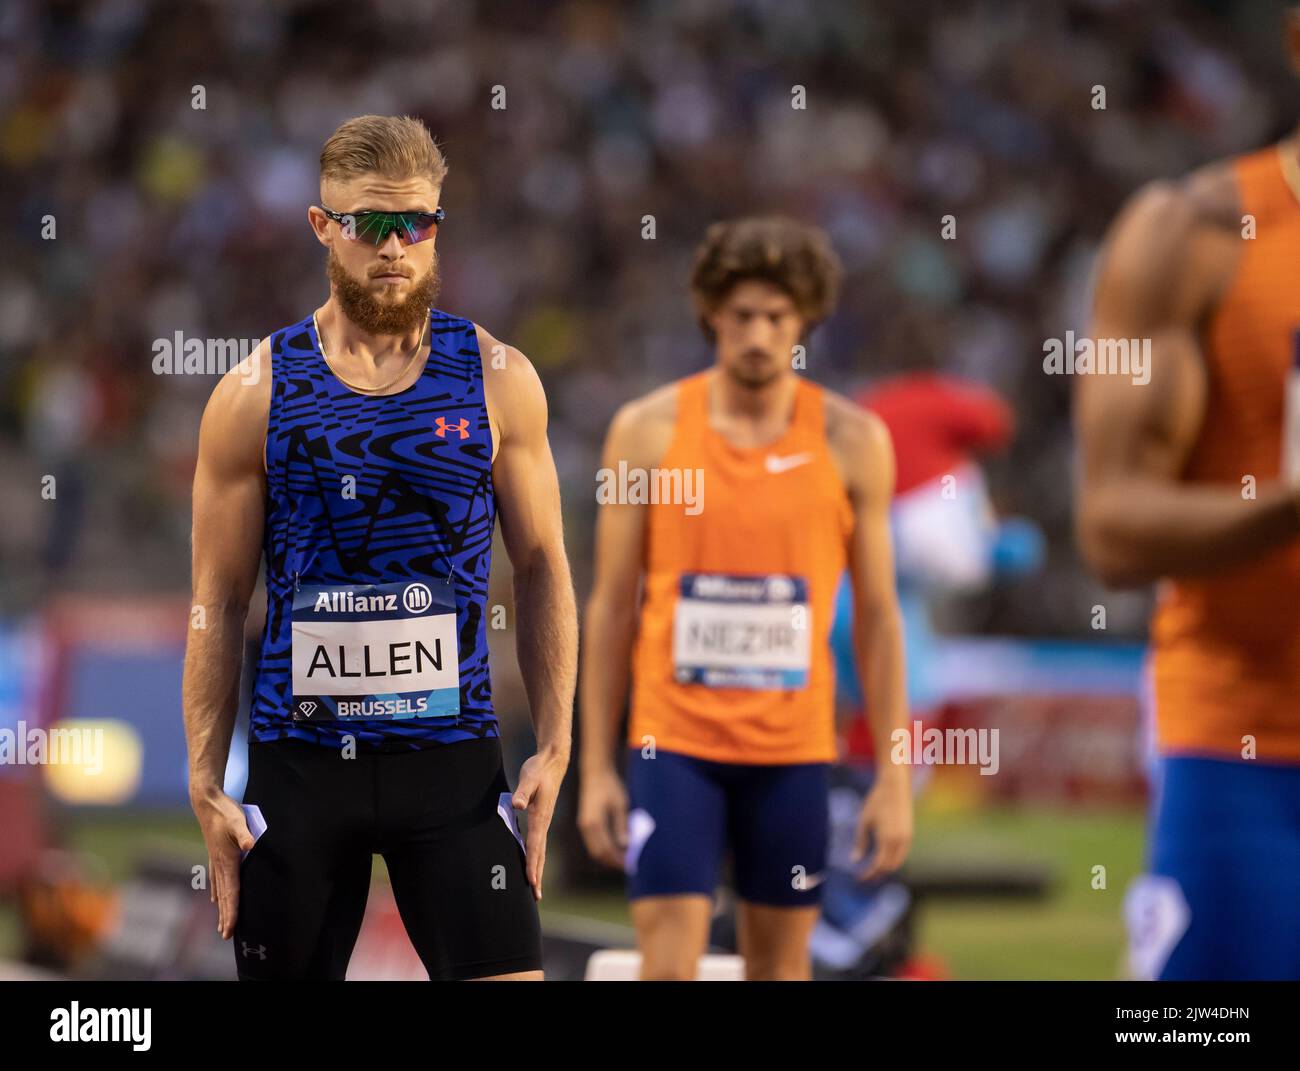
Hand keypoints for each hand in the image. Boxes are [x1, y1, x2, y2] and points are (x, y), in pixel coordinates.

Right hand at [191, 787, 254, 939]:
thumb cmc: (225, 812)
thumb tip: (252, 845)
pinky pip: (216, 879)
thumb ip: (245, 833)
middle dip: (226, 916)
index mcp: (227, 860)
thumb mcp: (238, 821)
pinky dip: (216, 891)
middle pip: (224, 895)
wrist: (207, 802)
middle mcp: (219, 864)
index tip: (230, 929)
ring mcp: (216, 860)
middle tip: (226, 936)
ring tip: (221, 924)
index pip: (231, 891)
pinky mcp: (216, 854)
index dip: (231, 911)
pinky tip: (214, 898)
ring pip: (219, 890)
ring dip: (221, 907)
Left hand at [512, 750, 567, 901]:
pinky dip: (535, 858)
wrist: (553, 760)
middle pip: (540, 854)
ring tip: (535, 889)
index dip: (532, 864)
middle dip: (537, 876)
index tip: (531, 882)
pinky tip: (532, 864)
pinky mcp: (540, 818)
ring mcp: (543, 822)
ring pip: (540, 851)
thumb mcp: (529, 777)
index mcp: (541, 816)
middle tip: (536, 897)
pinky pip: (537, 844)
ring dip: (537, 870)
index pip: (535, 846)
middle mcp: (544, 823)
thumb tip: (517, 805)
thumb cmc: (539, 769)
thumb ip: (522, 791)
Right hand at [577, 765, 628, 869]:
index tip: (631, 865)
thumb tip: (625, 846)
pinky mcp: (586, 823)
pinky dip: (605, 848)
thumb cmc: (610, 786)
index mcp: (594, 823)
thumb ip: (621, 826)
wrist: (596, 772)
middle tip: (629, 865)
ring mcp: (584, 825)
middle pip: (598, 853)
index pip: (605, 849)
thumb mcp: (620, 805)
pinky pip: (594, 842)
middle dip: (613, 861)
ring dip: (609, 856)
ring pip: (595, 849)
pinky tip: (617, 847)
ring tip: (625, 858)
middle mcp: (586, 827)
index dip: (618, 860)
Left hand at [852, 769, 912, 881]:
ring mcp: (907, 838)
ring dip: (886, 868)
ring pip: (898, 861)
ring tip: (874, 870)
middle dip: (878, 874)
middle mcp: (900, 841)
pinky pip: (903, 853)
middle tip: (865, 877)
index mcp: (887, 839)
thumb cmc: (876, 801)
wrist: (894, 786)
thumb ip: (860, 842)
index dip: (869, 874)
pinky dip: (893, 859)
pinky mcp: (909, 833)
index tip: (859, 878)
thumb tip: (854, 860)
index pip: (879, 865)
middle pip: (889, 866)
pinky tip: (883, 857)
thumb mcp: (864, 821)